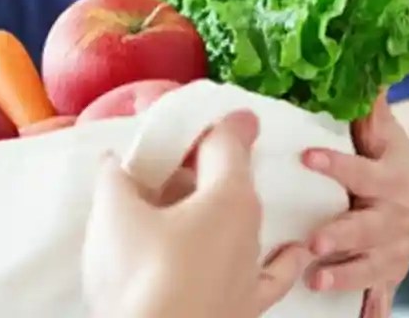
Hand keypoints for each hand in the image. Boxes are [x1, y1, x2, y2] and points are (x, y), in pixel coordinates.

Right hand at [82, 111, 311, 317]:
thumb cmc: (140, 276)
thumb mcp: (113, 212)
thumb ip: (115, 177)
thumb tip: (115, 163)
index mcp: (227, 195)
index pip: (226, 140)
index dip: (214, 121)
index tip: (215, 110)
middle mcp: (251, 228)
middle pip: (232, 179)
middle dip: (203, 165)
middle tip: (167, 161)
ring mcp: (251, 271)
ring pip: (245, 223)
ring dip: (219, 207)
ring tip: (183, 204)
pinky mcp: (243, 308)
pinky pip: (271, 275)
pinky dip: (282, 262)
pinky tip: (295, 254)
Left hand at [301, 92, 408, 313]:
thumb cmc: (394, 162)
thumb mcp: (385, 134)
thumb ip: (368, 107)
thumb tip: (358, 64)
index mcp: (390, 179)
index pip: (360, 170)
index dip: (335, 164)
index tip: (307, 156)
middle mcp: (393, 217)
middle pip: (367, 227)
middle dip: (342, 235)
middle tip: (315, 240)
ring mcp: (392, 250)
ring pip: (370, 266)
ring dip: (345, 276)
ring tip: (315, 281)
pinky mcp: (388, 273)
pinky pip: (380, 295)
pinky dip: (371, 308)